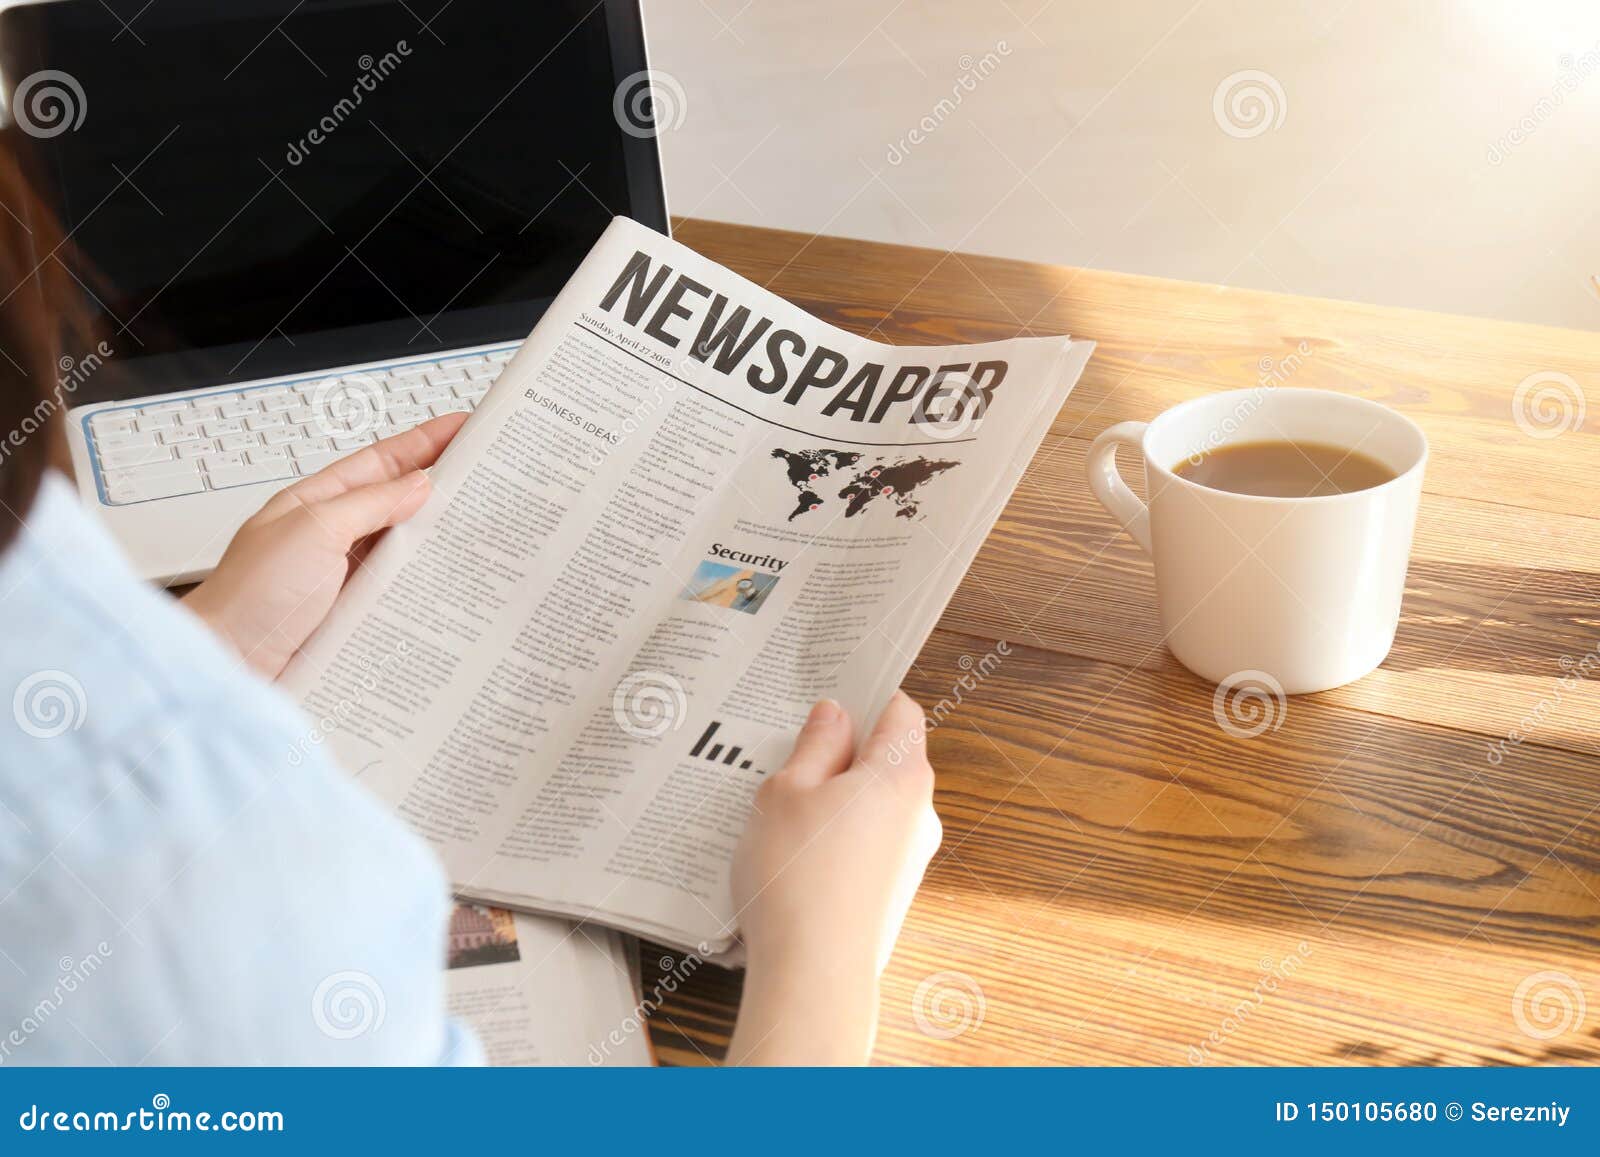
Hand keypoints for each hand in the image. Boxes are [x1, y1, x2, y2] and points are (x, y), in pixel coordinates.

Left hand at [184, 414, 466, 679]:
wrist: (230, 664)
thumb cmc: (252, 594)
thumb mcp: (314, 530)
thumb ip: (370, 504)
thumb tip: (420, 484)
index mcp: (318, 501)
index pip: (382, 461)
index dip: (425, 441)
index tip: (465, 426)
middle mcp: (334, 535)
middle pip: (399, 502)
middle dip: (442, 487)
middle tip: (487, 477)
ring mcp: (347, 576)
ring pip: (405, 547)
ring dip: (438, 539)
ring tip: (480, 527)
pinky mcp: (357, 614)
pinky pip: (401, 590)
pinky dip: (427, 584)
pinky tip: (451, 582)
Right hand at [727, 692, 941, 1064]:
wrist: (813, 974)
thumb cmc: (797, 876)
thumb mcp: (786, 791)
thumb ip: (815, 745)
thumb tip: (835, 716)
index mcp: (903, 774)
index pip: (900, 711)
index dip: (865, 696)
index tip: (828, 696)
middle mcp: (920, 814)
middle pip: (886, 759)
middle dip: (840, 752)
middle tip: (787, 756)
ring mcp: (910, 858)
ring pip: (873, 805)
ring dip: (834, 799)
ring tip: (780, 811)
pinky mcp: (891, 894)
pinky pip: (866, 846)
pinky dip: (836, 840)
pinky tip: (792, 855)